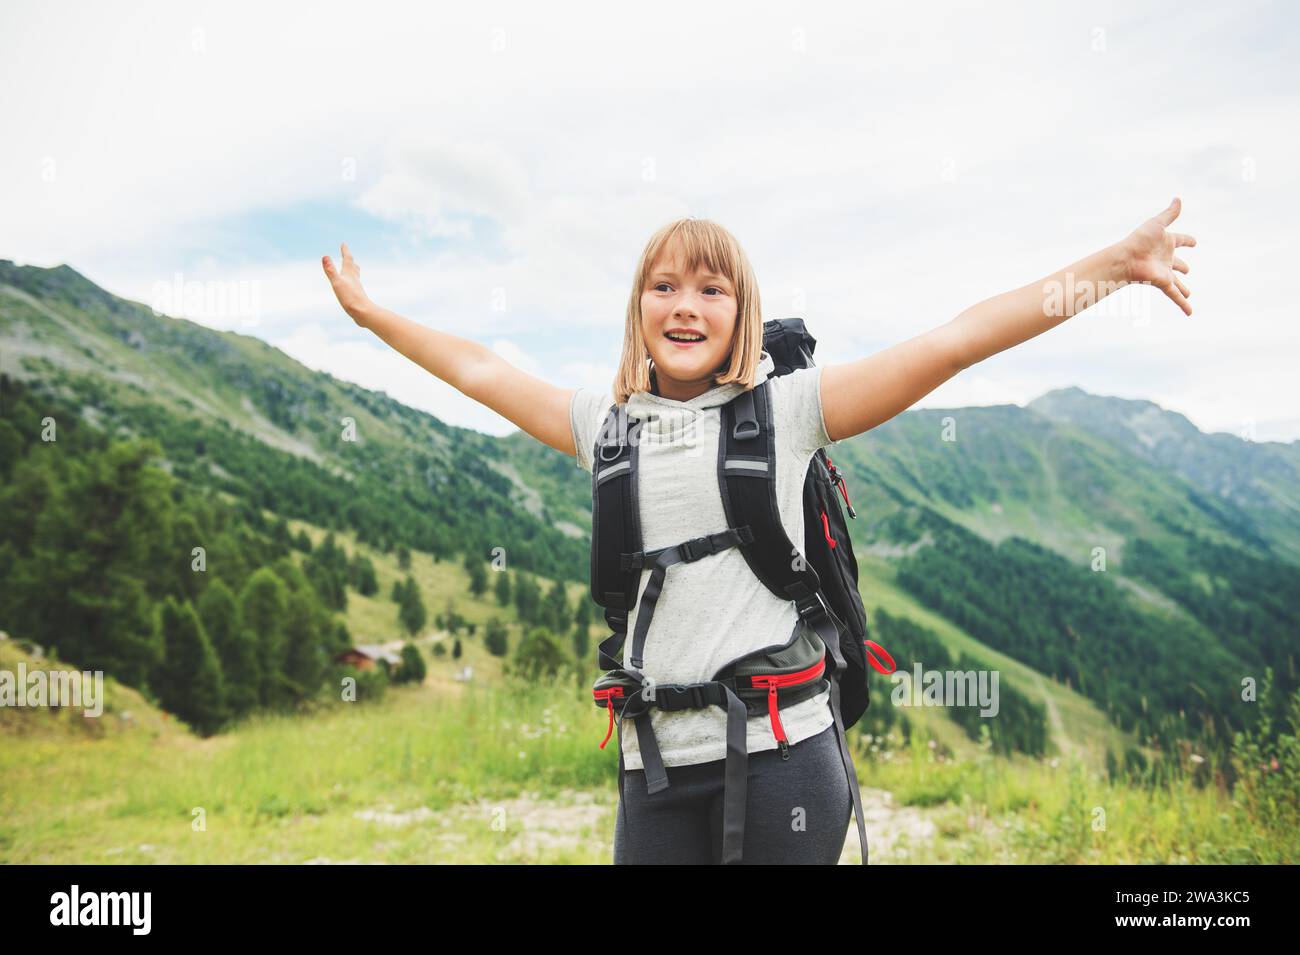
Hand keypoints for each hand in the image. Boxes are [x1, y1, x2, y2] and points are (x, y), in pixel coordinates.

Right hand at [322, 242, 373, 325]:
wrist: (363, 312)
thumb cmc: (350, 297)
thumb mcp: (337, 282)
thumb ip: (330, 270)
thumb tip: (325, 256)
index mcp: (350, 274)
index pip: (347, 259)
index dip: (345, 251)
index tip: (343, 243)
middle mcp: (354, 279)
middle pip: (353, 267)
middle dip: (349, 260)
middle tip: (348, 255)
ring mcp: (357, 288)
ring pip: (355, 276)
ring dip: (352, 270)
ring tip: (352, 268)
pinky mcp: (357, 296)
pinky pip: (354, 286)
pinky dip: (352, 282)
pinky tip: (352, 288)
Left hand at [1120, 197, 1197, 315]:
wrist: (1125, 258)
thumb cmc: (1138, 240)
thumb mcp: (1157, 224)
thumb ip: (1169, 213)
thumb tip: (1178, 198)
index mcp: (1166, 243)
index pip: (1180, 240)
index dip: (1188, 240)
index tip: (1194, 242)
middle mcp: (1166, 259)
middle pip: (1177, 264)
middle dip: (1183, 267)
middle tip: (1188, 270)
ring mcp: (1165, 272)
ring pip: (1177, 283)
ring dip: (1183, 288)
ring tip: (1189, 293)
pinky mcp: (1163, 283)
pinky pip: (1175, 296)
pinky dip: (1183, 304)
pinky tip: (1190, 313)